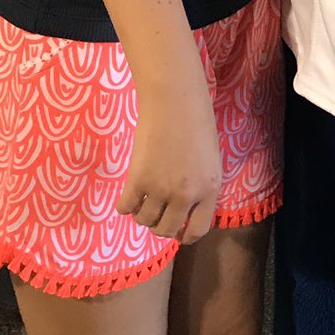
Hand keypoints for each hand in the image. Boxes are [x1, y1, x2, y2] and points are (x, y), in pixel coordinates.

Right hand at [120, 74, 222, 245]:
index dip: (186, 236)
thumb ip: (201, 184)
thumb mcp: (210, 158)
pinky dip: (124, 207)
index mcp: (210, 189)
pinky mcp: (138, 179)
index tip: (178, 233)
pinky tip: (126, 199)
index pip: (198, 230)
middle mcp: (187, 195)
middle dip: (160, 227)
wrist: (174, 98)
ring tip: (141, 203)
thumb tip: (187, 204)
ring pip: (145, 220)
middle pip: (167, 229)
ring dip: (142, 216)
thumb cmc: (197, 119)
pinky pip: (126, 207)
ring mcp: (161, 189)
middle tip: (155, 217)